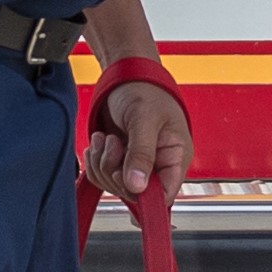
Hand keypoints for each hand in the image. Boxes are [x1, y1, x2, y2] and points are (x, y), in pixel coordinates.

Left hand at [84, 78, 192, 202]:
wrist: (126, 77)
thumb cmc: (145, 90)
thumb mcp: (144, 119)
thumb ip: (142, 154)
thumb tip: (137, 186)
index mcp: (175, 157)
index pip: (164, 195)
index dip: (142, 194)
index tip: (124, 176)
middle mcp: (159, 166)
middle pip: (134, 193)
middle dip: (115, 170)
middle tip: (114, 143)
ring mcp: (137, 165)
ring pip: (114, 185)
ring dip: (102, 163)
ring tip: (106, 138)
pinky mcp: (120, 162)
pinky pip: (102, 176)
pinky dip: (95, 161)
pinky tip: (100, 141)